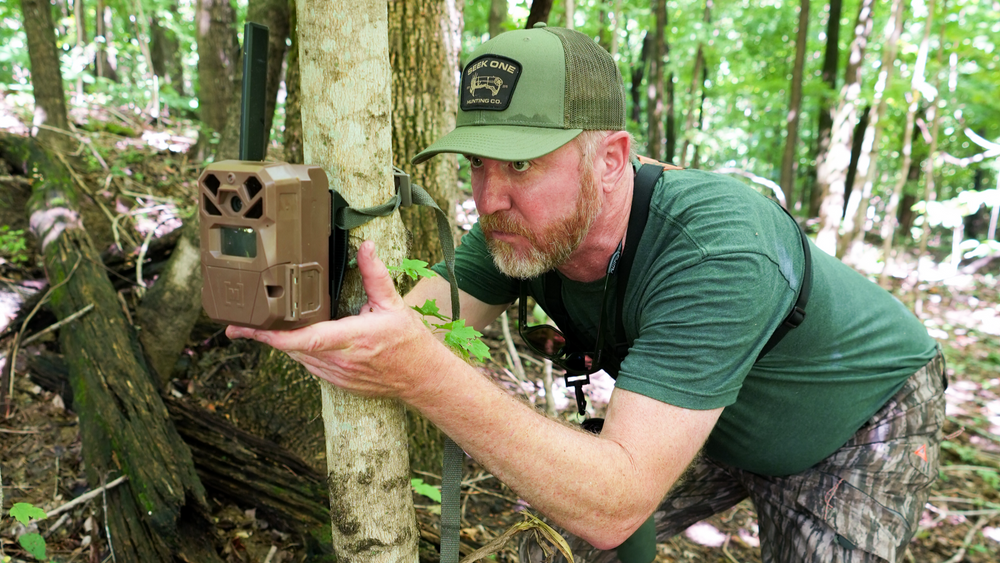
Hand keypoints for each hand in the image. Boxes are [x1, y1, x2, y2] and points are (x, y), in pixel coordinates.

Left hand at [226, 240, 448, 401]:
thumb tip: (366, 246)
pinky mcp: (336, 382)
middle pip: (292, 348)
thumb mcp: (394, 304)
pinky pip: (308, 365)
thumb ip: (376, 275)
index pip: (306, 339)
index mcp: (353, 338)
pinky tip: (291, 339)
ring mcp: (336, 374)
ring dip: (281, 343)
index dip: (275, 336)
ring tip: (257, 328)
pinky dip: (298, 351)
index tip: (251, 329)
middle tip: (239, 324)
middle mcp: (340, 360)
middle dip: (266, 335)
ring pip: (298, 357)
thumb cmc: (408, 342)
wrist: (422, 378)